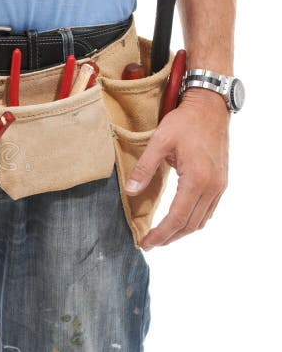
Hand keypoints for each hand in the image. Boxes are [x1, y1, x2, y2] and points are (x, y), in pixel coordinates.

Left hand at [124, 87, 229, 249]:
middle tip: (149, 243)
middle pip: (190, 224)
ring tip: (161, 236)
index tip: (145, 243)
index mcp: (197, 179)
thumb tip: (130, 191)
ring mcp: (219, 186)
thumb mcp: (159, 142)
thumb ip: (144, 169)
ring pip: (201, 220)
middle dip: (169, 237)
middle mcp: (212, 187)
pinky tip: (180, 222)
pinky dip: (193, 220)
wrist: (211, 108)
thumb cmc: (184, 122)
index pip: (177, 218)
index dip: (161, 234)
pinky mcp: (221, 182)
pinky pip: (208, 210)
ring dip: (181, 232)